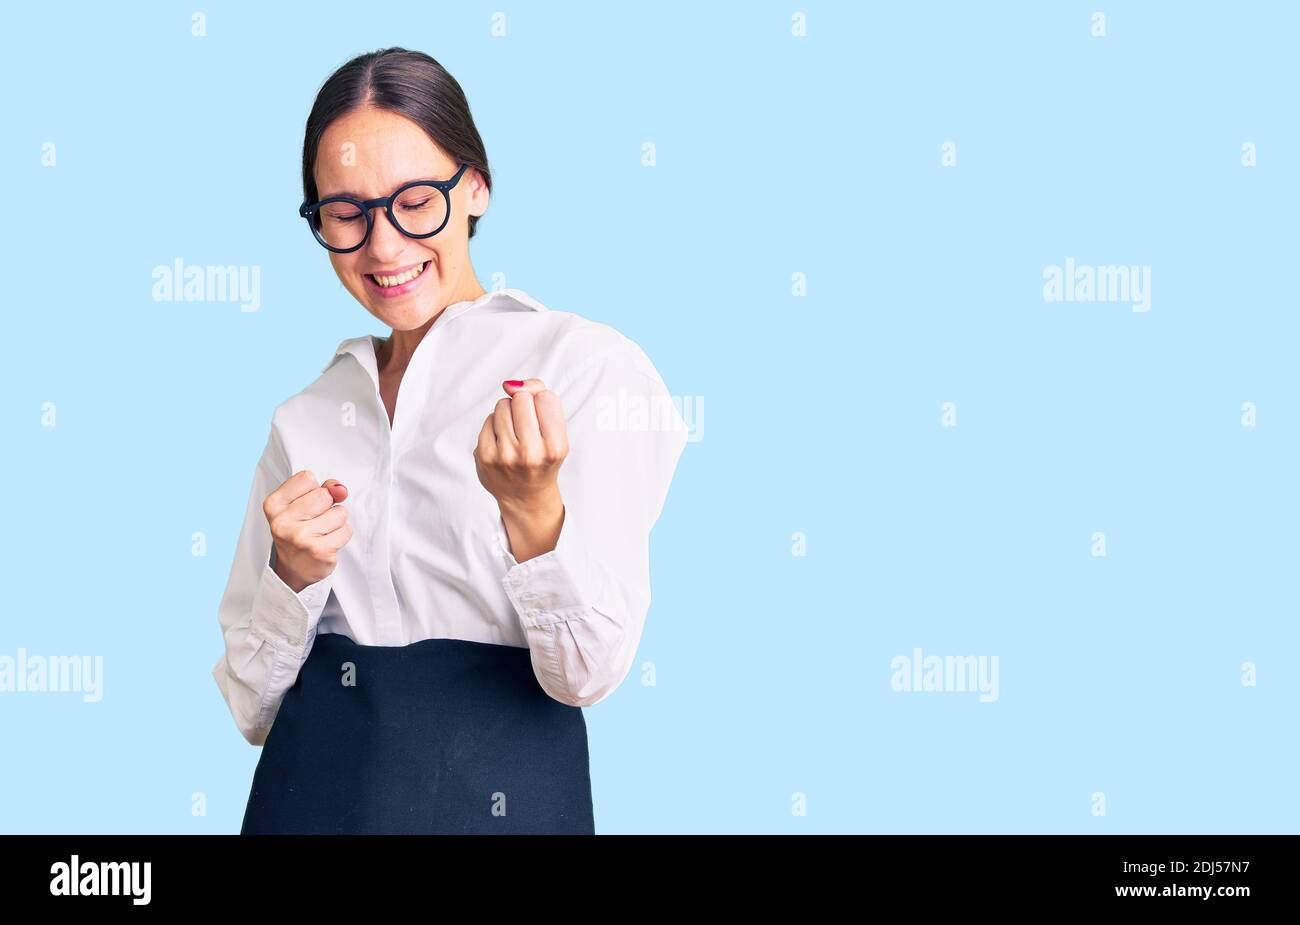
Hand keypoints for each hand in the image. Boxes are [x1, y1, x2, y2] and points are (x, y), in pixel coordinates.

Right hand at [263, 470, 351, 592]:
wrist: (294, 569)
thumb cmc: (299, 531)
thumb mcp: (301, 505)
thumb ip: (323, 489)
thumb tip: (340, 489)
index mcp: (274, 505)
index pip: (307, 478)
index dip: (314, 489)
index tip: (306, 504)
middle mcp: (282, 521)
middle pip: (324, 495)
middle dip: (327, 506)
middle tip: (314, 521)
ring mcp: (300, 537)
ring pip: (339, 513)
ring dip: (337, 522)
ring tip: (321, 532)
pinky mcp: (319, 551)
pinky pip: (346, 530)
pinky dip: (341, 535)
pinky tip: (327, 543)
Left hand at [474, 378, 568, 510]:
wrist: (525, 495)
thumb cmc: (543, 456)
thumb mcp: (556, 431)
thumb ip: (542, 397)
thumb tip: (510, 384)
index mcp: (556, 447)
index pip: (545, 397)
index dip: (542, 402)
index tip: (542, 419)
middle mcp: (531, 454)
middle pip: (521, 398)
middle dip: (524, 405)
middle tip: (527, 427)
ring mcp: (505, 456)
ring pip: (502, 405)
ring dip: (508, 413)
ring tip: (515, 434)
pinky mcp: (484, 456)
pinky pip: (488, 419)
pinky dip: (495, 425)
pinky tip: (502, 442)